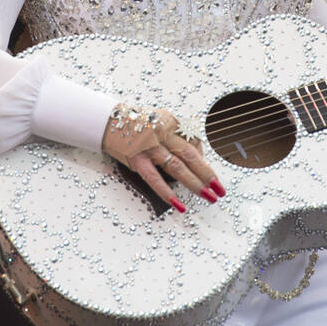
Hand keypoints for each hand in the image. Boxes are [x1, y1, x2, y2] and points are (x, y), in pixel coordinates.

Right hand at [101, 104, 224, 211]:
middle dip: (208, 174)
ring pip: (177, 168)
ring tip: (208, 197)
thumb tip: (195, 158)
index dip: (204, 158)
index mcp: (171, 121)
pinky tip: (179, 204)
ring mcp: (150, 146)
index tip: (210, 173)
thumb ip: (176, 136)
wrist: (106, 120)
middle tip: (220, 189)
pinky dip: (168, 193)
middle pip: (191, 156)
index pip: (195, 141)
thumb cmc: (136, 124)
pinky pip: (155, 179)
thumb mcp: (160, 121)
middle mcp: (163, 132)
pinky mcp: (137, 159)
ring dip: (195, 184)